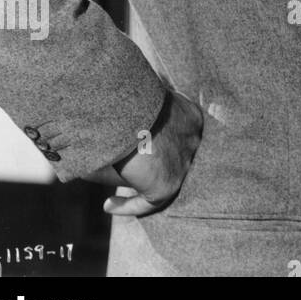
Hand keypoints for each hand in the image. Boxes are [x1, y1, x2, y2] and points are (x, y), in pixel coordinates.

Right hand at [87, 90, 203, 217]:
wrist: (130, 113)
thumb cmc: (126, 98)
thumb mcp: (136, 93)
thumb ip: (134, 101)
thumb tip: (110, 100)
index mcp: (190, 116)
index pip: (181, 134)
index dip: (163, 144)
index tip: (140, 150)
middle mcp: (192, 140)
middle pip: (176, 159)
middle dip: (156, 168)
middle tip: (130, 172)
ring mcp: (183, 164)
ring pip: (165, 182)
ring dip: (140, 191)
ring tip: (113, 197)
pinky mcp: (168, 185)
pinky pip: (150, 202)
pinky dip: (129, 206)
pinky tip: (108, 205)